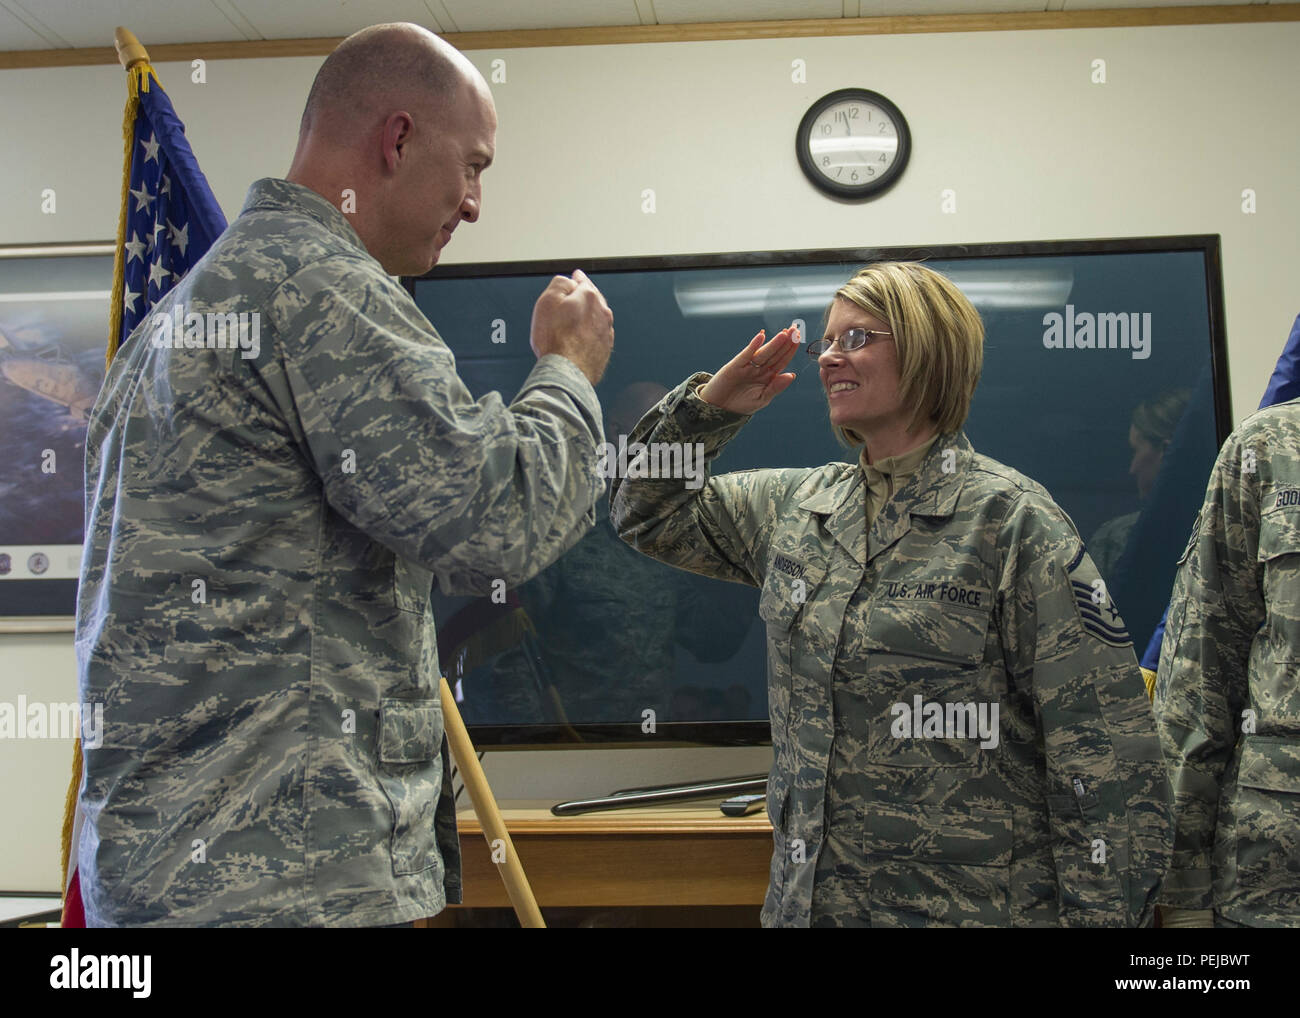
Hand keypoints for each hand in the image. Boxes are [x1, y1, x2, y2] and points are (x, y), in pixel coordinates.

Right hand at [530, 269, 614, 383]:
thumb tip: (568, 280)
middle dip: (582, 298)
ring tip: (572, 322)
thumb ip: (560, 283)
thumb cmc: (555, 339)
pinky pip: (597, 335)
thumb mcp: (548, 301)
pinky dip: (589, 333)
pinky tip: (579, 338)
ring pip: (596, 317)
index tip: (575, 278)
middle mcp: (602, 313)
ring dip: (587, 316)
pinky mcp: (605, 348)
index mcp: (589, 297)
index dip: (576, 279)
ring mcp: (606, 331)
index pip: (583, 281)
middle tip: (571, 299)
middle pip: (592, 299)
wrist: (567, 371)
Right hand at [697, 325, 799, 414]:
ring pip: (764, 352)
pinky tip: (761, 337)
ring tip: (785, 333)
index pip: (782, 360)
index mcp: (767, 376)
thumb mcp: (762, 398)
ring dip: (774, 343)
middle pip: (775, 353)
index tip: (799, 339)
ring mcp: (747, 366)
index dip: (790, 350)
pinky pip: (746, 355)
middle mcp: (759, 368)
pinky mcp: (735, 366)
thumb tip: (791, 375)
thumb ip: (775, 387)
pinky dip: (753, 346)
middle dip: (785, 342)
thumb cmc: (741, 405)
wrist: (719, 410)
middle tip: (796, 329)